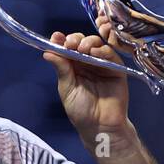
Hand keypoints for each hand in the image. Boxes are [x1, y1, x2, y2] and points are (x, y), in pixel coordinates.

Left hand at [43, 24, 130, 139]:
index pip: (67, 48)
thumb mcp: (67, 88)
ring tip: (82, 48)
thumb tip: (47, 52)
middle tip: (70, 44)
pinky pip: (111, 54)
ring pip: (96, 44)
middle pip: (82, 42)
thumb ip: (61, 69)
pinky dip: (103, 50)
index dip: (62, 40)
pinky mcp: (116, 69)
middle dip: (75, 39)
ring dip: (88, 42)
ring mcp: (102, 64)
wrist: (100, 126)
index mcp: (73, 66)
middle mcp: (87, 63)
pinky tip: (94, 52)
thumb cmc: (81, 111)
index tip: (56, 37)